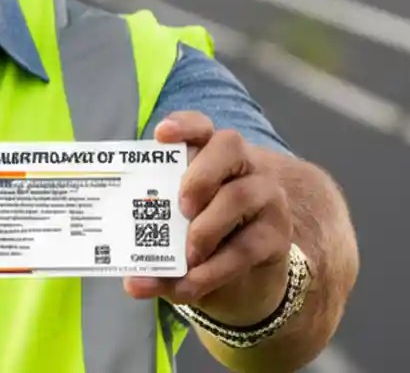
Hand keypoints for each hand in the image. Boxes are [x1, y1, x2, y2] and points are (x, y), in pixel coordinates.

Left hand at [123, 112, 292, 325]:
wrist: (242, 278)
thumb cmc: (199, 240)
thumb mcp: (171, 242)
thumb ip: (151, 256)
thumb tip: (132, 284)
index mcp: (208, 157)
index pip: (201, 127)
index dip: (183, 125)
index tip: (161, 134)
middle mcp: (242, 167)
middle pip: (228, 146)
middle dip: (200, 174)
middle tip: (181, 207)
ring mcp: (265, 197)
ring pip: (240, 195)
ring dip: (207, 228)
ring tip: (186, 256)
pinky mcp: (276, 235)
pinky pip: (246, 246)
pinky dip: (215, 269)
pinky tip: (193, 284)